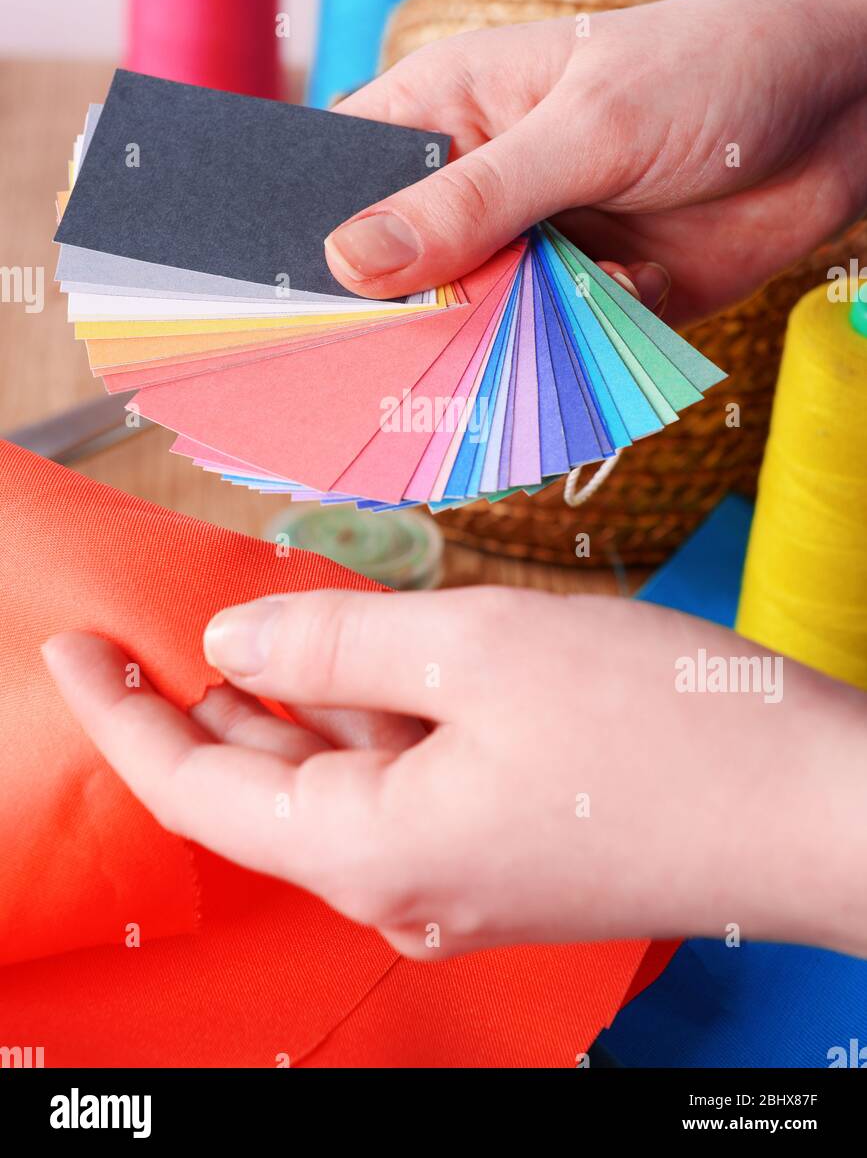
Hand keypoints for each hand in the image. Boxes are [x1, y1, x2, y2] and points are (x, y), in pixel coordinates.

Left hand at [42, 588, 866, 959]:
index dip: (120, 714)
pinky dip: (375, 718)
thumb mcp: (475, 651)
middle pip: (266, 786)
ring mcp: (458, 877)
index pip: (196, 786)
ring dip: (301, 700)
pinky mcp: (509, 854)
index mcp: (369, 848)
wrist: (812, 811)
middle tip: (171, 624)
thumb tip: (234, 643)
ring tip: (272, 623)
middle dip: (212, 702)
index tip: (73, 650)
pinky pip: (405, 783)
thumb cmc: (660, 731)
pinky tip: (379, 658)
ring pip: (339, 779)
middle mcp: (400, 884)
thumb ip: (334, 643)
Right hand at [325, 0, 866, 321]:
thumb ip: (474, 199)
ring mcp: (532, 249)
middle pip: (403, 275)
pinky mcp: (587, 302)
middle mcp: (480, 189)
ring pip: (473, 326)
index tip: (293, 308)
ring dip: (496, 344)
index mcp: (450, 113)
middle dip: (410, 315)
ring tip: (527, 334)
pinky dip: (572, 351)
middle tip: (403, 349)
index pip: (348, 183)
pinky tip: (625, 304)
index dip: (316, 242)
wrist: (841, 115)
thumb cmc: (709, 73)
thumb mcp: (586, 129)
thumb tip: (352, 261)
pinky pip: (546, 353)